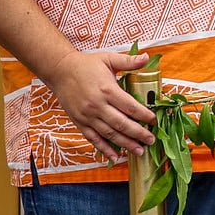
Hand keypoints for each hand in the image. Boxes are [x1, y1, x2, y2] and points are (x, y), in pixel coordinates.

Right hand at [40, 50, 156, 160]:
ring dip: (125, 144)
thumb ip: (128, 61)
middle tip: (151, 140)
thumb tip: (147, 57)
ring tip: (139, 151)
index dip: (144, 115)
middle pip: (121, 124)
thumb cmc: (86, 64)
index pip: (130, 107)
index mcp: (107, 90)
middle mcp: (97, 105)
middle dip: (138, 134)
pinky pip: (92, 138)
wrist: (59, 71)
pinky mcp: (79, 122)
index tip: (154, 121)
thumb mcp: (108, 59)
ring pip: (109, 134)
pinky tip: (115, 157)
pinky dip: (104, 148)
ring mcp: (87, 115)